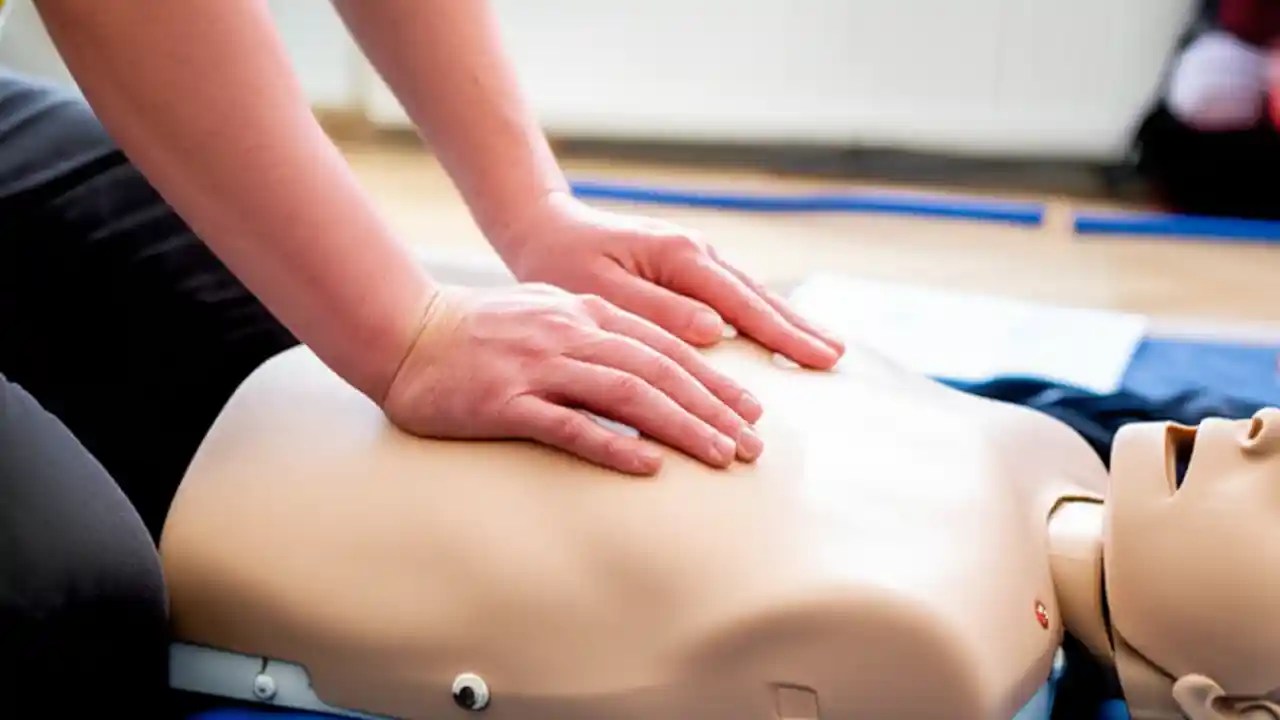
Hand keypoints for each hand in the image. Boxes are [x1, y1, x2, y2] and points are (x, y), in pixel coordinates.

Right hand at [379, 283, 763, 474]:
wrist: (405, 334)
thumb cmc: (479, 333)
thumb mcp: (547, 314)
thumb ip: (597, 332)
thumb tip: (650, 362)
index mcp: (584, 312)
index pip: (665, 346)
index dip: (714, 379)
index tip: (751, 408)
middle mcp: (570, 334)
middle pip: (659, 371)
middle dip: (714, 408)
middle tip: (753, 443)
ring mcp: (539, 367)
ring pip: (627, 395)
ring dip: (681, 426)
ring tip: (720, 455)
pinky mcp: (507, 402)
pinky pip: (568, 425)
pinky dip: (612, 445)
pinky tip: (648, 466)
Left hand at [490, 191, 844, 368]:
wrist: (543, 226)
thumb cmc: (562, 262)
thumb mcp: (600, 290)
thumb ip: (658, 310)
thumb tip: (715, 331)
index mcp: (679, 257)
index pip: (742, 304)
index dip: (783, 334)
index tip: (819, 357)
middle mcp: (694, 251)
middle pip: (757, 296)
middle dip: (798, 326)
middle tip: (838, 356)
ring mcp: (692, 256)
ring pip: (749, 293)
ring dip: (785, 319)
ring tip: (820, 346)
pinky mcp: (683, 265)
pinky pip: (731, 293)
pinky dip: (759, 312)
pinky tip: (775, 329)